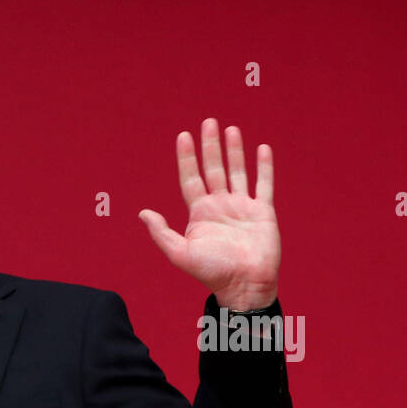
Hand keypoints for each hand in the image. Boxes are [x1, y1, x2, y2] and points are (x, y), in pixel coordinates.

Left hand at [138, 118, 279, 310]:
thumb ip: (161, 233)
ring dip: (234, 151)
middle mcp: (219, 206)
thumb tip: (143, 213)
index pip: (191, 179)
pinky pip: (263, 184)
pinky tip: (261, 148)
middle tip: (208, 122)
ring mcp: (241, 207)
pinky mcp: (263, 211)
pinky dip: (263, 166)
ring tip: (230, 129)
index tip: (183, 136)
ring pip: (237, 171)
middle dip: (210, 146)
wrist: (244, 285)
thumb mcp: (180, 254)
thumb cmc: (212, 273)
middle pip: (213, 169)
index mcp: (199, 214)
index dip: (186, 158)